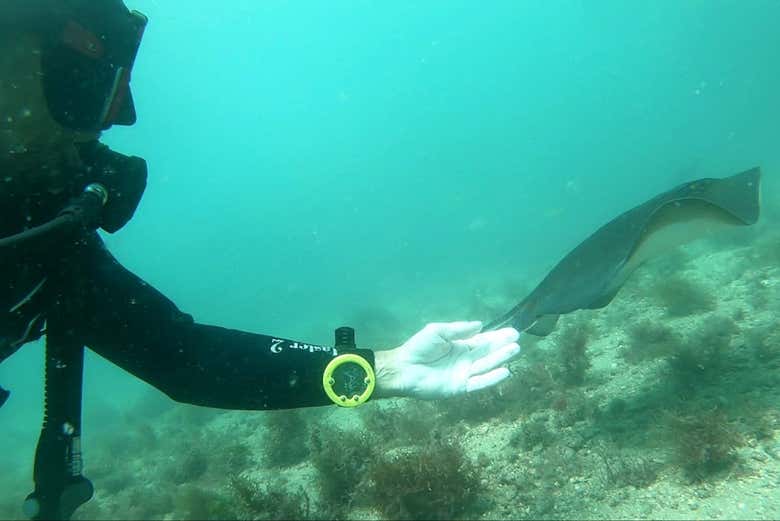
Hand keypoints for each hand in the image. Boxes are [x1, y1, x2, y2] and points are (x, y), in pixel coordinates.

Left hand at [374, 321, 519, 399]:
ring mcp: (463, 374)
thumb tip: (480, 325)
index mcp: (460, 346)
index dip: (497, 336)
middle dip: (502, 345)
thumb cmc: (418, 348)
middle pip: (487, 352)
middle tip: (517, 339)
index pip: (482, 340)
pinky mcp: (460, 387)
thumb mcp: (438, 331)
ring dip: (500, 358)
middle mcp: (465, 360)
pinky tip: (504, 372)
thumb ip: (458, 329)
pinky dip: (491, 378)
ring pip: (486, 365)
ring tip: (514, 350)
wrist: (404, 368)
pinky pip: (479, 383)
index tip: (512, 331)